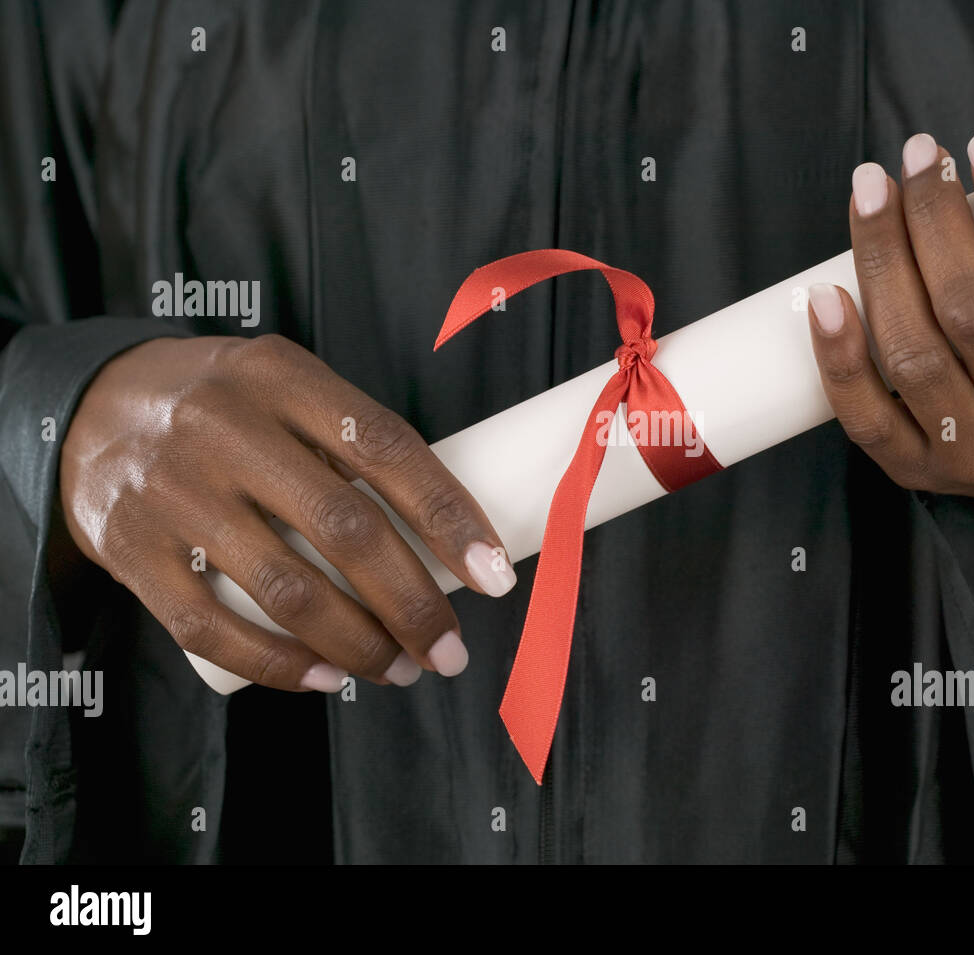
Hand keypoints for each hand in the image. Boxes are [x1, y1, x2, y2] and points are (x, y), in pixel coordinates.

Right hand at [59, 334, 515, 689]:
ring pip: (286, 588)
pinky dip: (280, 665)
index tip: (494, 574)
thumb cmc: (222, 406)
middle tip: (449, 649)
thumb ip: (347, 440)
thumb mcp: (283, 387)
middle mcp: (224, 427)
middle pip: (345, 528)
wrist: (88, 408)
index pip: (386, 448)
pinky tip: (328, 678)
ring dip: (358, 644)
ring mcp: (172, 489)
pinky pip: (212, 627)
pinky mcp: (130, 548)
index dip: (449, 516)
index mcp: (281, 377)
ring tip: (400, 668)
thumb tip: (446, 534)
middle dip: (413, 602)